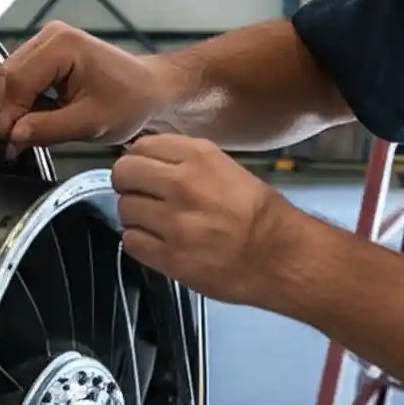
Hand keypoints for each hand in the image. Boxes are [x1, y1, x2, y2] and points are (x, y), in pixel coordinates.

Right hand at [0, 21, 174, 152]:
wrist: (151, 88)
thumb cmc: (130, 102)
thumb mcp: (90, 123)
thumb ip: (48, 129)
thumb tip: (12, 136)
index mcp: (62, 45)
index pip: (17, 81)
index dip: (8, 115)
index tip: (9, 145)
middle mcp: (50, 35)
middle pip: (8, 77)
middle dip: (9, 112)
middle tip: (14, 145)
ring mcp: (47, 41)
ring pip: (11, 78)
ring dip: (15, 108)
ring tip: (28, 134)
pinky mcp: (47, 52)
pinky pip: (22, 77)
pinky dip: (24, 101)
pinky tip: (37, 119)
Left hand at [111, 134, 307, 307]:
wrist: (278, 256)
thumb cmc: (256, 210)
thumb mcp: (225, 167)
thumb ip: (185, 160)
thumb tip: (145, 159)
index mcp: (199, 157)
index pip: (140, 146)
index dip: (138, 159)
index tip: (144, 170)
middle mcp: (183, 185)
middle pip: (124, 174)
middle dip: (128, 183)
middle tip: (141, 194)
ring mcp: (175, 223)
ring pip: (125, 208)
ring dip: (136, 215)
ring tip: (155, 221)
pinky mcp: (171, 258)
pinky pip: (131, 241)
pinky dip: (140, 241)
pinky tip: (157, 241)